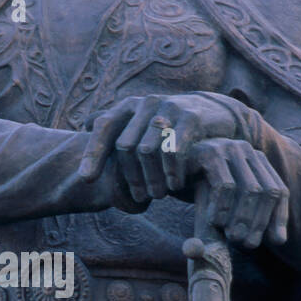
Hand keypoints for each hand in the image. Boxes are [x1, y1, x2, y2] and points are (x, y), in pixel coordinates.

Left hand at [78, 92, 257, 202]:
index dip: (93, 154)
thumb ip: (119, 126)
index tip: (86, 179)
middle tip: (140, 198)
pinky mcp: (191, 117)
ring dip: (151, 179)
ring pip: (148, 151)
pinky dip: (171, 172)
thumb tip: (84, 125)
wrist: (216, 113)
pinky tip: (175, 186)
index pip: (104, 127)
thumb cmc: (172, 127)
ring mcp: (169, 107)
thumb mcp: (144, 124)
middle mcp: (146, 103)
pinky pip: (173, 150)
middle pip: (125, 146)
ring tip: (157, 196)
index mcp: (130, 105)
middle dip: (130, 177)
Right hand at [188, 138, 287, 247]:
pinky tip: (214, 221)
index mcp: (256, 161)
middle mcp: (247, 151)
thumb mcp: (228, 206)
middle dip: (259, 222)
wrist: (165, 172)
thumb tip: (280, 240)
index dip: (279, 217)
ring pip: (250, 190)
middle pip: (268, 191)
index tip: (273, 241)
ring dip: (242, 219)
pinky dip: (222, 208)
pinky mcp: (209, 153)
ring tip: (230, 236)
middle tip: (245, 243)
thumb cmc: (199, 192)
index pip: (279, 190)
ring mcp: (229, 149)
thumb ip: (251, 218)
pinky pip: (225, 185)